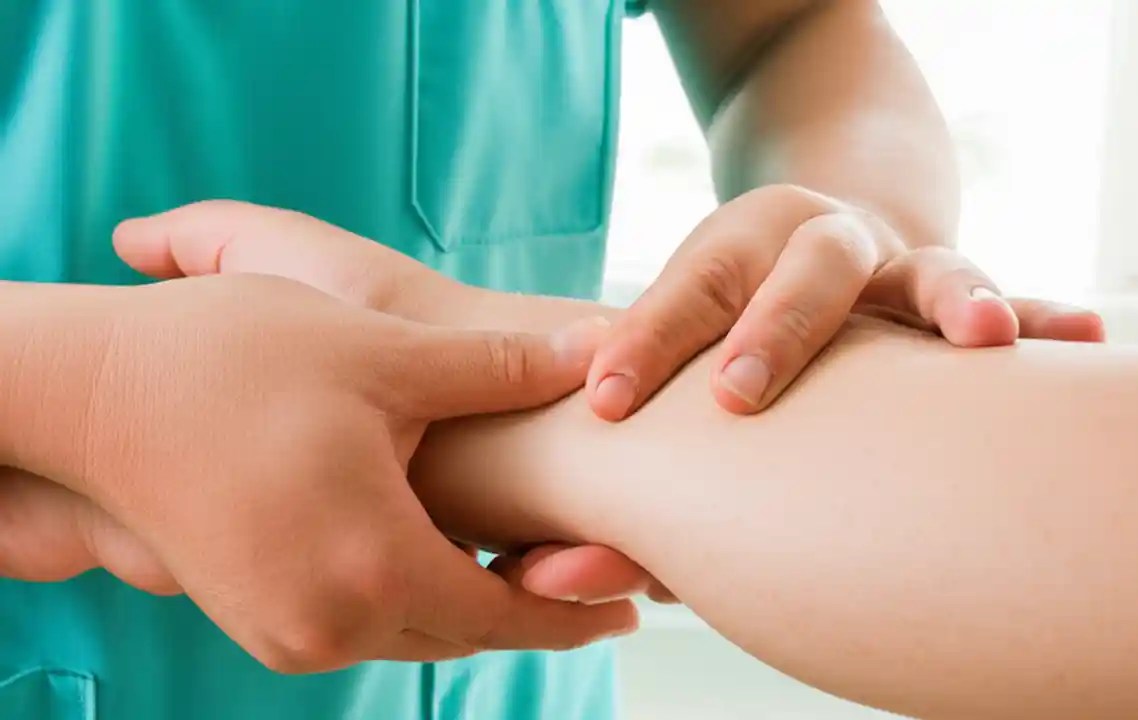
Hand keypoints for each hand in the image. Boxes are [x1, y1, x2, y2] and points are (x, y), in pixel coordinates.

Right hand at [14, 271, 632, 671]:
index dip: (574, 611)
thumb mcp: (380, 354)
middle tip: (595, 584)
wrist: (93, 394)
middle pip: (460, 632)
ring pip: (408, 632)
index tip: (628, 607)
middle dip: (531, 612)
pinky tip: (439, 560)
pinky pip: (357, 625)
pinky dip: (408, 600)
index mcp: (375, 563)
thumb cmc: (232, 361)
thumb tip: (598, 352)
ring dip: (469, 607)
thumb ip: (497, 366)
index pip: (503, 614)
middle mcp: (329, 620)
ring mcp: (282, 630)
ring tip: (526, 572)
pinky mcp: (252, 618)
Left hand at [585, 184, 1105, 418]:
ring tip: (984, 338)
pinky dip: (1044, 321)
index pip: (683, 291)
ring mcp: (899, 265)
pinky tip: (1086, 339)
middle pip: (802, 271)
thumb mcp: (682, 351)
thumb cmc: (730, 319)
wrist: (813, 225)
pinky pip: (1011, 304)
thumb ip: (635, 459)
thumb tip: (551, 575)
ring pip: (930, 271)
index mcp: (735, 249)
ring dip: (957, 300)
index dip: (643, 343)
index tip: (605, 403)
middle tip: (740, 390)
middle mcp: (820, 244)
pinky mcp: (955, 292)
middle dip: (774, 328)